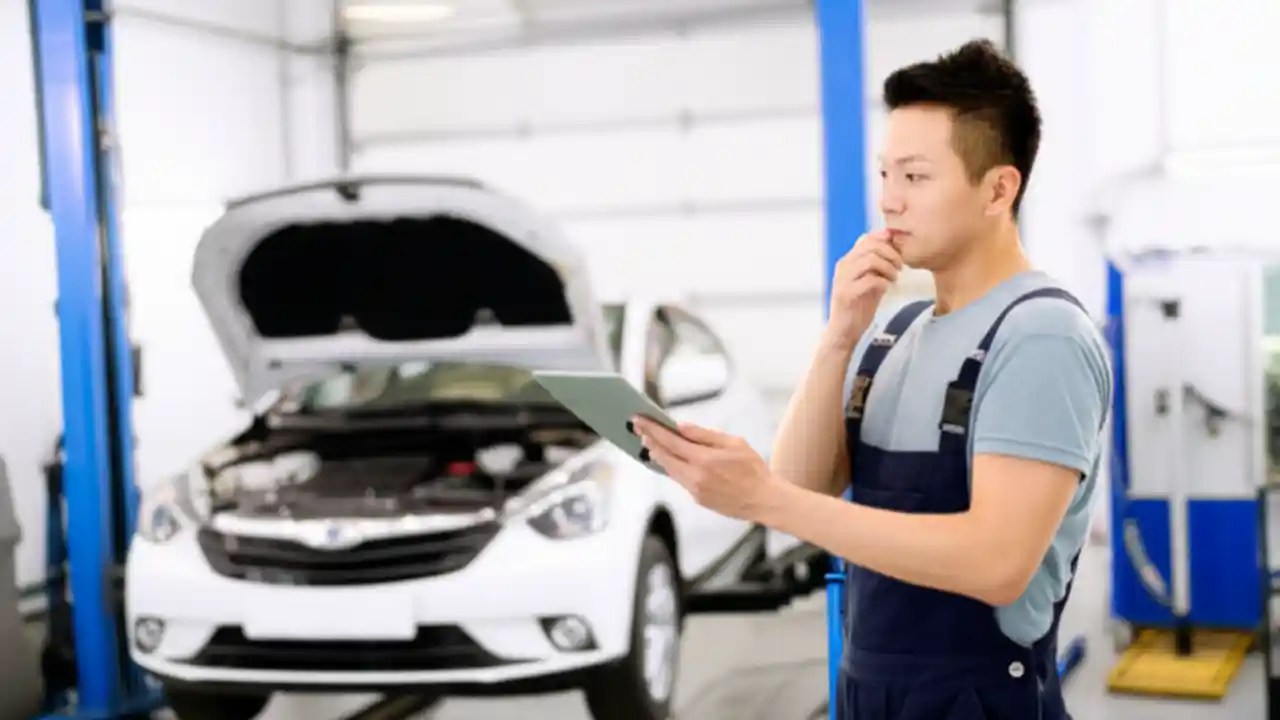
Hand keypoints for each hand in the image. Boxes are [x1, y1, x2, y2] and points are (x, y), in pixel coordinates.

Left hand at [631, 416, 780, 522]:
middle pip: (664, 456)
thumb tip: (680, 426)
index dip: (653, 429)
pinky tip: (668, 459)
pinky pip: (679, 479)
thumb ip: (704, 435)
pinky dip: (671, 467)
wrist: (763, 499)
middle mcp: (695, 476)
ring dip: (658, 454)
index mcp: (704, 459)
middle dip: (650, 440)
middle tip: (638, 428)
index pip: (671, 441)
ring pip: (669, 469)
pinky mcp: (697, 498)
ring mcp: (695, 489)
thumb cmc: (752, 468)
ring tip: (649, 442)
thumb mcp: (733, 443)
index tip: (640, 420)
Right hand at [827, 229, 903, 347]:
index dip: (886, 242)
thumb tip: (894, 248)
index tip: (898, 254)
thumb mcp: (869, 280)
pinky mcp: (846, 294)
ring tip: (894, 278)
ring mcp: (843, 280)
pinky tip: (887, 288)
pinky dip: (883, 282)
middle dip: (891, 254)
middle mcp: (843, 267)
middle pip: (870, 246)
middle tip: (900, 266)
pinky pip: (870, 280)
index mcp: (848, 261)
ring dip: (888, 268)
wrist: (844, 331)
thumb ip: (878, 265)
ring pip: (870, 260)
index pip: (866, 238)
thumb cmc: (859, 306)